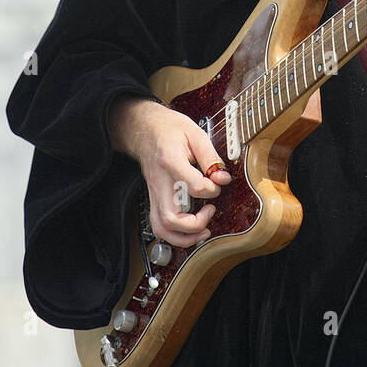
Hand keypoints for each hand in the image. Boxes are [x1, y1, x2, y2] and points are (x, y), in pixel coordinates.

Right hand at [109, 97, 232, 248]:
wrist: (143, 128)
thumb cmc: (169, 129)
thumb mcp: (195, 133)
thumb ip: (211, 157)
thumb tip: (222, 178)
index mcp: (170, 161)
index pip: (194, 187)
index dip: (212, 189)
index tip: (217, 182)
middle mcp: (159, 182)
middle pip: (171, 218)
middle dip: (195, 225)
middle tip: (210, 212)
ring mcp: (154, 193)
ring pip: (162, 228)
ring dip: (184, 238)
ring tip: (202, 231)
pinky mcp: (153, 199)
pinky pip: (159, 225)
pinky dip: (175, 234)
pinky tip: (190, 230)